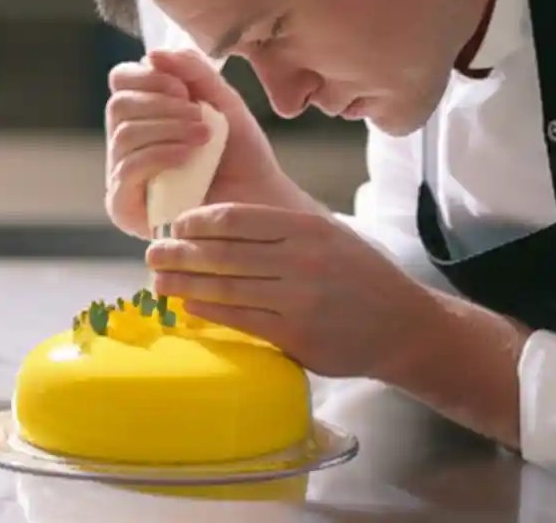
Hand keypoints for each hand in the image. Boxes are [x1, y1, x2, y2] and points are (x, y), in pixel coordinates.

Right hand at [104, 48, 318, 238]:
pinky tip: (190, 157)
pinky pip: (128, 169)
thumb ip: (194, 71)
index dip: (149, 76)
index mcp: (143, 115)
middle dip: (161, 103)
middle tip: (200, 114)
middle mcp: (126, 145)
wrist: (260, 201)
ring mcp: (123, 177)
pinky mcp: (125, 207)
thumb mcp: (222, 101)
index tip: (185, 88)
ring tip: (205, 135)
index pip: (121, 80)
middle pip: (118, 105)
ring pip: (124, 135)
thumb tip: (153, 54)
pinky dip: (161, 154)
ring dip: (168, 127)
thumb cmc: (240, 154)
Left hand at [145, 203, 439, 378]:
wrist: (403, 325)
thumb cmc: (360, 276)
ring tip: (159, 281)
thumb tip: (222, 223)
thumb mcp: (330, 235)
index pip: (238, 219)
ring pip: (226, 288)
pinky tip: (190, 307)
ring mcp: (299, 300)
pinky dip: (209, 313)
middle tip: (153, 253)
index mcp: (307, 229)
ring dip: (185, 285)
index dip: (198, 222)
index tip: (177, 225)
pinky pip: (241, 320)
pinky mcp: (296, 336)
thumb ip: (283, 230)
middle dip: (180, 253)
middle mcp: (302, 261)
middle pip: (223, 253)